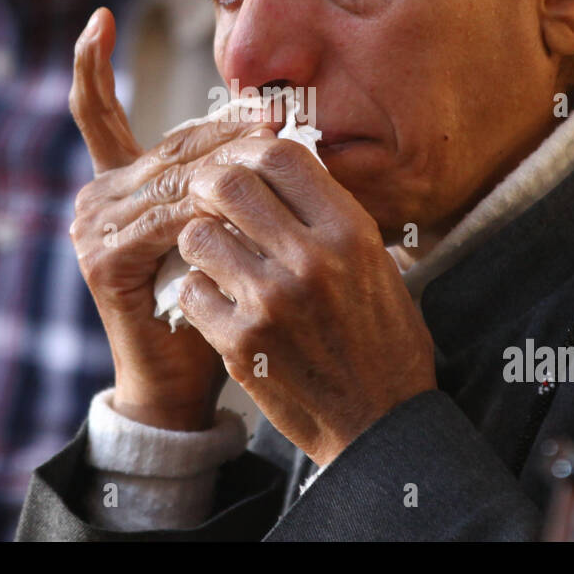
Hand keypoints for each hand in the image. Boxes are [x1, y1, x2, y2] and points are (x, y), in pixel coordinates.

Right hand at [68, 8, 277, 430]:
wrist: (183, 379)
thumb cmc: (212, 298)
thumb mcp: (217, 223)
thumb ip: (220, 177)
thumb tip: (272, 119)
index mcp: (116, 182)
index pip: (98, 113)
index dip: (91, 65)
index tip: (98, 17)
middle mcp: (96, 196)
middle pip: (170, 144)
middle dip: (228, 125)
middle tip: (281, 108)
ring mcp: (92, 226)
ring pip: (177, 176)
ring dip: (232, 160)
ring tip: (279, 138)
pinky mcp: (102, 257)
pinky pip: (168, 216)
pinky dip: (208, 205)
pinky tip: (241, 193)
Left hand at [174, 131, 437, 465]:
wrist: (381, 423)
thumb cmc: (381, 338)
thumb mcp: (375, 262)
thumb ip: (327, 214)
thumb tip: (275, 162)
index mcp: (349, 232)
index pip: (279, 155)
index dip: (248, 150)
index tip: (239, 162)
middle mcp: (309, 259)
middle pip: (226, 183)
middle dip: (207, 185)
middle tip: (205, 198)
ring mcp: (270, 302)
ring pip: (197, 234)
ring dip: (198, 240)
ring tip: (214, 256)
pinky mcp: (240, 343)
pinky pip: (192, 291)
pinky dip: (198, 293)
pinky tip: (218, 303)